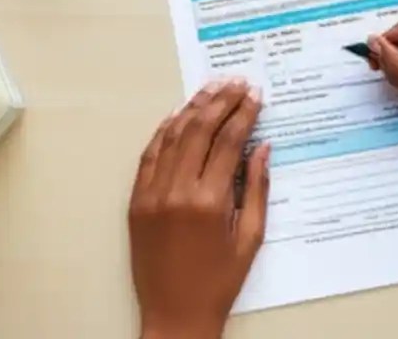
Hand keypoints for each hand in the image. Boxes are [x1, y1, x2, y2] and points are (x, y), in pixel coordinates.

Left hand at [129, 78, 270, 338]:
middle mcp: (177, 191)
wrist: (175, 315)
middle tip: (236, 82)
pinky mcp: (135, 201)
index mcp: (210, 202)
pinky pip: (149, 155)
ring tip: (212, 88)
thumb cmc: (219, 282)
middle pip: (200, 130)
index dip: (244, 113)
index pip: (229, 141)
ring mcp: (151, 194)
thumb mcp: (250, 238)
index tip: (255, 95)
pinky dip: (164, 131)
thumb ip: (256, 189)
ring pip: (172, 136)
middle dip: (220, 101)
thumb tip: (262, 147)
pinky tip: (179, 115)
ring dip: (193, 108)